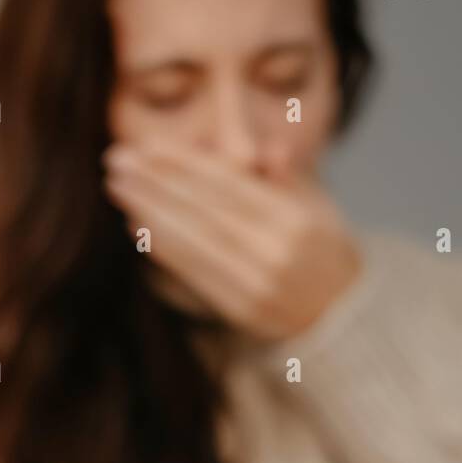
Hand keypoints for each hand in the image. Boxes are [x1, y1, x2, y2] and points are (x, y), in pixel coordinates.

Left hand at [103, 141, 361, 338]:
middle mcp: (275, 252)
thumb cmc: (324, 250)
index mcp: (295, 219)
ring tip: (118, 188)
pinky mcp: (241, 310)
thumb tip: (266, 149)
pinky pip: (194, 273)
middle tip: (117, 161)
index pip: (229, 184)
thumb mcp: (319, 204)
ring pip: (194, 241)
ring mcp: (256, 284)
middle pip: (204, 210)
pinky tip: (139, 226)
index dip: (185, 164)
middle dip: (156, 184)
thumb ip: (288, 176)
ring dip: (149, 213)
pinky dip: (164, 248)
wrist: (344, 316)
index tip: (149, 146)